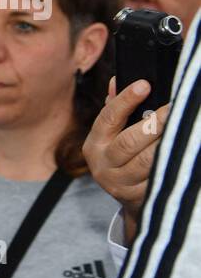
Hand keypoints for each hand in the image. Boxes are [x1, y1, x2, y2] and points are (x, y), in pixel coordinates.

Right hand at [83, 77, 170, 236]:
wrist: (128, 196)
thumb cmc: (123, 155)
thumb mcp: (113, 134)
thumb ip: (115, 109)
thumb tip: (116, 80)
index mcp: (94, 144)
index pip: (107, 118)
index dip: (125, 100)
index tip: (145, 84)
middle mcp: (102, 165)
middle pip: (128, 142)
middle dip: (154, 123)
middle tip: (174, 107)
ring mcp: (119, 183)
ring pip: (146, 162)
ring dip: (166, 144)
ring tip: (182, 127)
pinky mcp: (137, 197)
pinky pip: (158, 179)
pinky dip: (171, 164)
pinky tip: (182, 151)